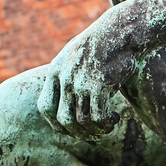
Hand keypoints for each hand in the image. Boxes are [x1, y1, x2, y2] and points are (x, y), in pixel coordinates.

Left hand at [37, 12, 137, 138]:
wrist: (120, 30)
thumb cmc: (102, 46)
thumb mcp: (76, 57)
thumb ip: (68, 76)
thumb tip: (69, 102)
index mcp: (55, 71)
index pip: (45, 107)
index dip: (56, 123)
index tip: (71, 128)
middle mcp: (64, 78)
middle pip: (63, 119)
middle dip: (79, 132)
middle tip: (93, 134)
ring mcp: (80, 82)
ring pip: (82, 121)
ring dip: (96, 129)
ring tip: (107, 125)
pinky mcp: (99, 85)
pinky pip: (99, 117)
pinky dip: (106, 123)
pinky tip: (114, 117)